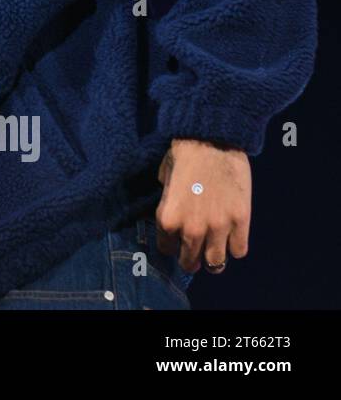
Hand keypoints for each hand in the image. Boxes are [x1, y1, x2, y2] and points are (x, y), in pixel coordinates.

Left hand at [154, 137, 251, 273]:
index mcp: (168, 219)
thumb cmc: (184, 155)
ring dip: (213, 260)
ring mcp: (218, 227)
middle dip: (191, 259)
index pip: (166, 249)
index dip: (172, 246)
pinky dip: (235, 247)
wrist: (211, 140)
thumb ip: (168, 203)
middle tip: (195, 254)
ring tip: (213, 252)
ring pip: (216, 263)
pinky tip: (231, 237)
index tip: (177, 243)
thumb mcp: (163, 181)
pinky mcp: (240, 221)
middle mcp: (191, 229)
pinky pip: (239, 250)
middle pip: (190, 262)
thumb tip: (173, 212)